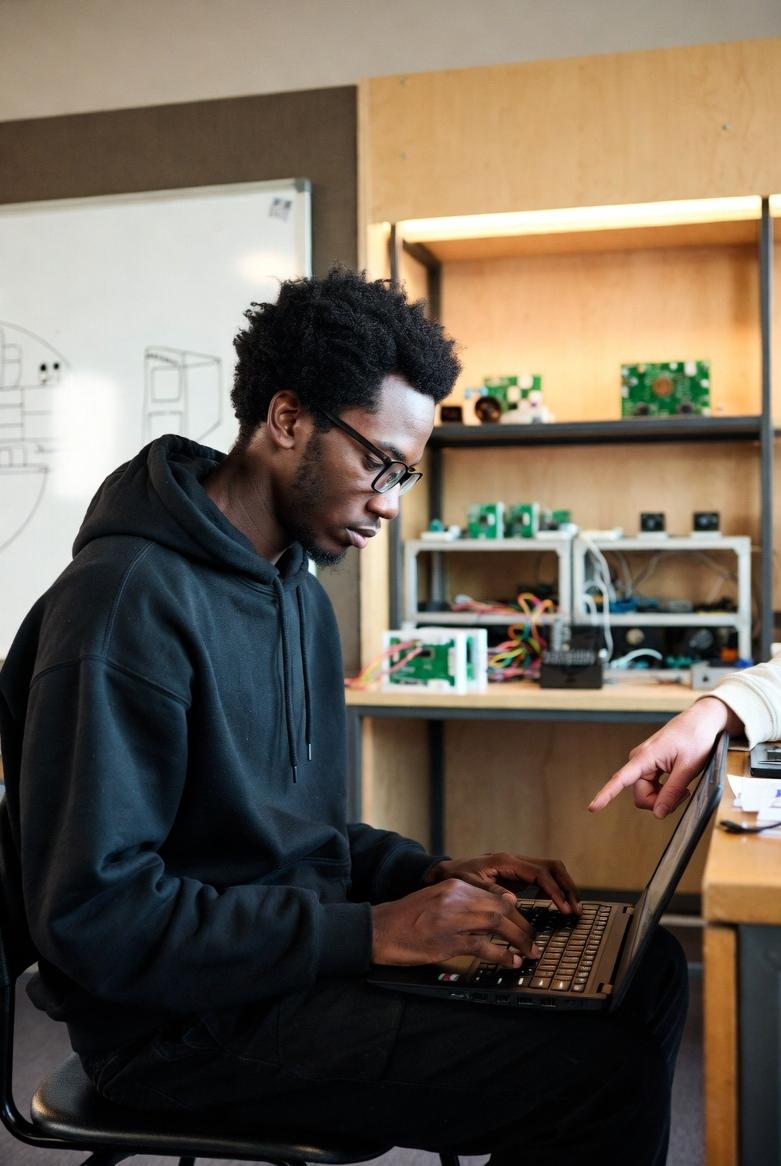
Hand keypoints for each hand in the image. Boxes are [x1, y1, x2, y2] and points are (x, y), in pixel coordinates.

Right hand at [371, 878, 539, 966]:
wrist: (378, 929)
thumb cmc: (406, 918)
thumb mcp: (436, 899)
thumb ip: (465, 900)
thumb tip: (503, 905)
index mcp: (453, 885)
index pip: (494, 895)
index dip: (515, 912)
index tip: (526, 923)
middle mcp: (455, 898)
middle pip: (500, 909)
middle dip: (523, 927)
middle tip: (534, 941)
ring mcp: (451, 919)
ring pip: (496, 924)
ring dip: (519, 940)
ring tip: (530, 952)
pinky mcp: (446, 941)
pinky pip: (483, 947)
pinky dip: (502, 955)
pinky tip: (512, 962)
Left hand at [424, 852, 579, 914]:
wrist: (445, 871)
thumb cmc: (455, 878)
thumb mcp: (469, 887)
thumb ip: (491, 893)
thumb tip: (513, 902)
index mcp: (506, 861)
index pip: (540, 873)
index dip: (555, 891)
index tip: (564, 909)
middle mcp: (515, 860)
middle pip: (552, 867)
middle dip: (567, 887)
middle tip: (576, 909)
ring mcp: (517, 867)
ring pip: (550, 871)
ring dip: (563, 888)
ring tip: (571, 909)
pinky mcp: (517, 875)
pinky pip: (542, 879)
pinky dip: (553, 890)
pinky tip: (555, 905)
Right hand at [588, 696, 742, 817]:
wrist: (701, 721)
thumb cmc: (695, 737)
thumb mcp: (688, 767)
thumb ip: (672, 791)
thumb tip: (659, 813)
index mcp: (645, 756)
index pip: (620, 779)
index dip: (606, 795)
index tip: (593, 807)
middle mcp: (639, 760)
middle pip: (641, 795)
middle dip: (660, 802)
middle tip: (684, 794)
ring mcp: (644, 763)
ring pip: (647, 793)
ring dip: (664, 796)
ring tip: (683, 786)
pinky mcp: (650, 766)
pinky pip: (652, 787)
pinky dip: (665, 791)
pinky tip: (677, 783)